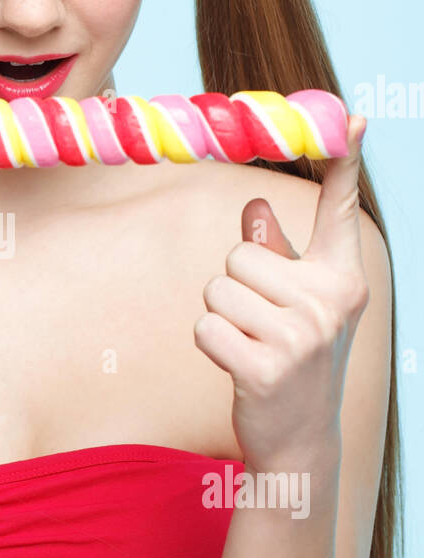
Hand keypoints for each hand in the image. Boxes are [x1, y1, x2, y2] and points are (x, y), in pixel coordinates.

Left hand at [193, 115, 369, 472]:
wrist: (299, 440)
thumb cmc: (293, 358)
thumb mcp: (295, 305)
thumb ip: (278, 255)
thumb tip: (254, 206)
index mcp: (343, 280)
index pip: (341, 212)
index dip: (343, 163)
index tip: (350, 118)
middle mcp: (331, 302)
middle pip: (239, 256)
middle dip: (235, 289)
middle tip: (261, 327)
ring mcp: (302, 336)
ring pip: (217, 289)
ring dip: (220, 317)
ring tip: (252, 346)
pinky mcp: (266, 367)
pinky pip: (206, 326)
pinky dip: (210, 345)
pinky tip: (238, 367)